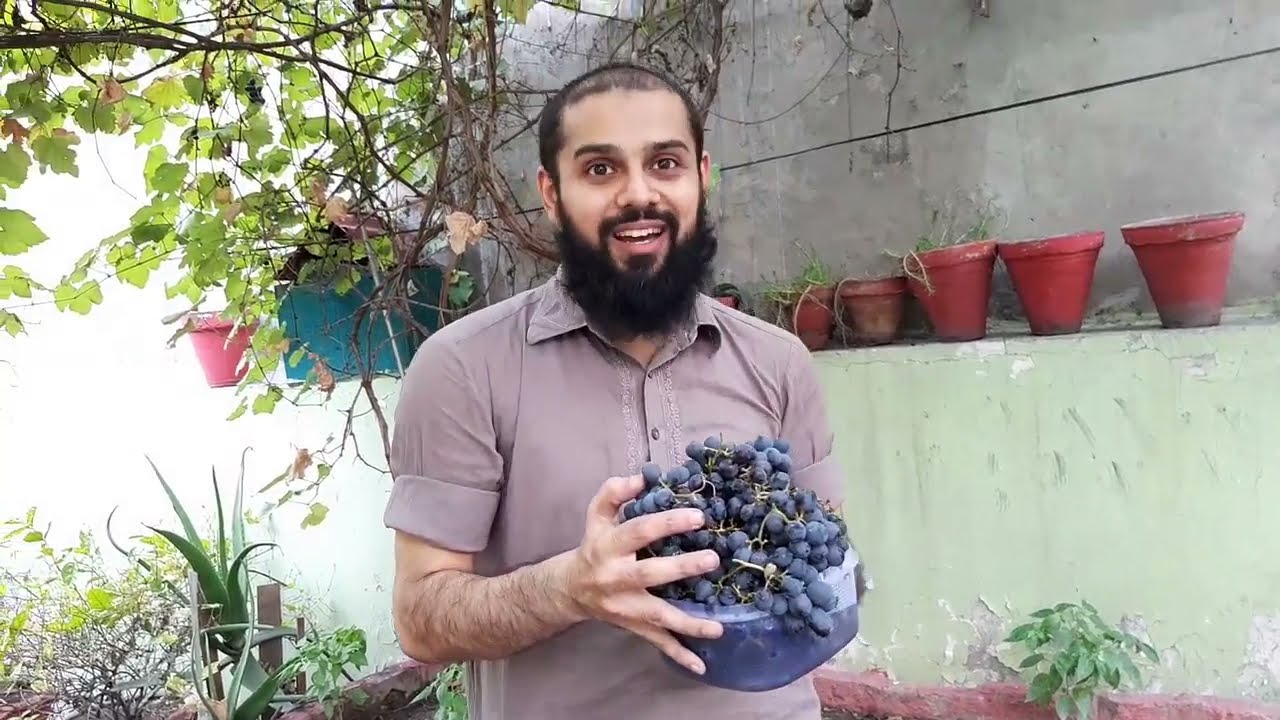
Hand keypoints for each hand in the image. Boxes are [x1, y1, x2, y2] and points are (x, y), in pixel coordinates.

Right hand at [565, 474, 723, 673]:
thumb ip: (613, 493)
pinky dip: (680, 655)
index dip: (668, 522)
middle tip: (714, 559)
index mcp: (609, 547)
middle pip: (651, 574)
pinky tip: (702, 665)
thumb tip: (640, 478)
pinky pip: (657, 642)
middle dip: (682, 568)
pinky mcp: (633, 626)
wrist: (570, 589)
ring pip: (659, 616)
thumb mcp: (596, 516)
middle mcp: (616, 578)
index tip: (699, 516)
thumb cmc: (593, 547)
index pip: (639, 531)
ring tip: (719, 626)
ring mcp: (625, 607)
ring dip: (689, 623)